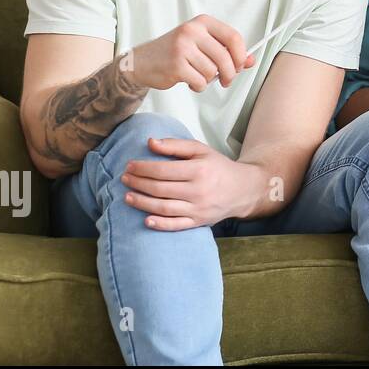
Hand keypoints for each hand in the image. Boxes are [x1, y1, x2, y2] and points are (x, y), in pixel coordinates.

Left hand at [121, 137, 265, 229]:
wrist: (243, 189)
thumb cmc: (218, 167)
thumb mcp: (201, 150)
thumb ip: (175, 145)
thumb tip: (150, 143)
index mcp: (199, 170)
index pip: (163, 170)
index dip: (143, 168)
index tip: (129, 165)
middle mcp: (198, 190)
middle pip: (160, 188)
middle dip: (138, 183)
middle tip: (125, 179)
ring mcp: (199, 208)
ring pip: (164, 208)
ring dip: (142, 203)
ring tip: (127, 197)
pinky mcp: (199, 222)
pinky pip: (176, 225)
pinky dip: (160, 224)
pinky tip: (145, 220)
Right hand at [125, 14, 255, 92]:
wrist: (142, 61)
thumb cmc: (176, 52)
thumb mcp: (202, 45)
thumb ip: (226, 51)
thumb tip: (250, 61)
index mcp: (202, 22)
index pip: (234, 37)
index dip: (241, 55)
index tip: (241, 65)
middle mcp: (192, 31)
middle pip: (226, 57)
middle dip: (230, 74)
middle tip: (226, 80)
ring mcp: (182, 48)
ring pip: (213, 71)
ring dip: (209, 79)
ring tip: (198, 75)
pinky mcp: (175, 65)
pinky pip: (200, 82)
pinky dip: (198, 86)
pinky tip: (189, 81)